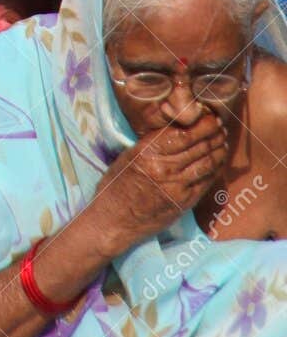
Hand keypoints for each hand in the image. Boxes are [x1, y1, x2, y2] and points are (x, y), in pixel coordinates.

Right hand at [91, 110, 228, 255]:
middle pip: (199, 146)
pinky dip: (216, 169)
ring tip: (223, 140)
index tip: (209, 116)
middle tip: (220, 125)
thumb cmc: (116, 185)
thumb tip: (178, 129)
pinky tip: (219, 161)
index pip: (183, 133)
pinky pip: (206, 181)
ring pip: (207, 163)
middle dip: (214, 133)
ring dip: (219, 149)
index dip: (201, 124)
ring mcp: (177, 187)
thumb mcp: (129, 156)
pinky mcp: (185, 203)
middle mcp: (165, 168)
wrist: (114, 220)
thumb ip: (153, 143)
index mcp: (148, 152)